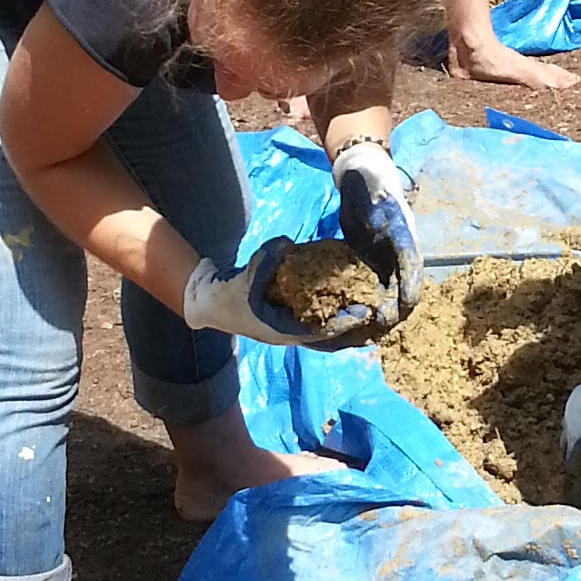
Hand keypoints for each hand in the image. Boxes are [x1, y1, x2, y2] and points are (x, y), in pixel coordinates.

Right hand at [183, 240, 377, 349]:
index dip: (345, 323)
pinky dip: (330, 311)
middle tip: (377, 310)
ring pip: (324, 328)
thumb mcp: (245, 277)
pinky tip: (344, 297)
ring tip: (368, 305)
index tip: (367, 312)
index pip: (322, 333)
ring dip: (344, 319)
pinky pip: (314, 318)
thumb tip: (287, 245)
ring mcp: (287, 329)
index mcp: (281, 332)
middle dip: (352, 324)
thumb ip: (266, 260)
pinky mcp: (285, 318)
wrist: (203, 305)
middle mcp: (289, 335)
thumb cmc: (225, 296)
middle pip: (329, 334)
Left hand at [332, 136, 421, 317]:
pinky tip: (351, 314)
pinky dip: (365, 302)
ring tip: (365, 327)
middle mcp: (400, 253)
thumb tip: (385, 206)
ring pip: (388, 292)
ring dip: (380, 310)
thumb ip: (383, 205)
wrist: (361, 177)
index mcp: (407, 238)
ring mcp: (387, 260)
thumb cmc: (371, 182)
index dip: (409, 289)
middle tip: (378, 324)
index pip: (412, 268)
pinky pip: (372, 288)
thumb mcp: (378, 193)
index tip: (401, 308)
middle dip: (394, 308)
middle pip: (403, 287)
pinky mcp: (372, 263)